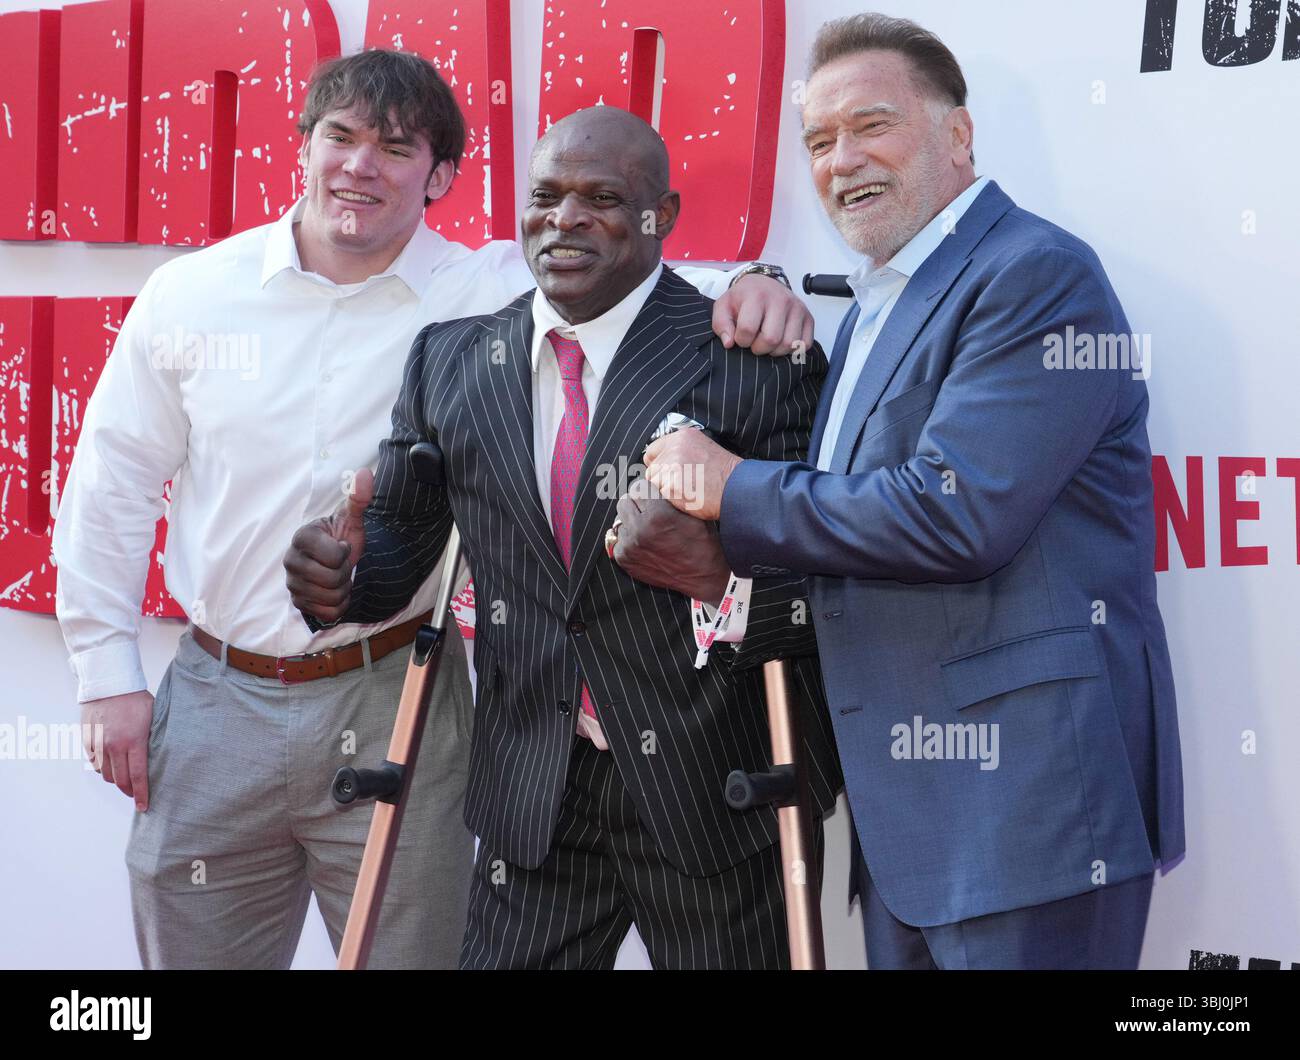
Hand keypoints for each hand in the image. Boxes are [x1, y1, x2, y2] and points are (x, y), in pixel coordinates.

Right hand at [83, 691, 153, 811]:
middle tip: (136, 795)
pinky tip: (113, 765)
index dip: (141, 794)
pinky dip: (104, 768)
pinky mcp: (88, 741)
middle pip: (120, 780)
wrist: (108, 684)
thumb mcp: (153, 718)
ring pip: (106, 774)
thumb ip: (152, 740)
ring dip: (116, 780)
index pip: (138, 776)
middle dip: (129, 791)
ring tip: (125, 779)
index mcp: (134, 741)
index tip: (144, 807)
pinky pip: (95, 763)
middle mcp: (114, 746)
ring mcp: (99, 744)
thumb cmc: (136, 699)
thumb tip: (160, 759)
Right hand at [284, 468, 374, 623]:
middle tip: (340, 564)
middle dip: (344, 573)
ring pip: (331, 598)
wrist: (340, 562)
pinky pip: (329, 614)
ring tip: (337, 577)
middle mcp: (290, 560)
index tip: (340, 545)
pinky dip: (339, 606)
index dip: (344, 553)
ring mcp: (292, 584)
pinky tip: (334, 593)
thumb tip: (365, 474)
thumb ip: (358, 498)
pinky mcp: (299, 604)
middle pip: (332, 579)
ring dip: (343, 589)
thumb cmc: (343, 538)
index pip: (334, 556)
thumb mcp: (353, 519)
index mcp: (301, 537)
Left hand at [612, 483, 730, 603]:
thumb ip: (669, 494)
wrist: (703, 576)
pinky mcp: (624, 559)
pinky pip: (618, 538)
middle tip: (652, 512)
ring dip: (632, 521)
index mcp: (658, 513)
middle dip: (638, 504)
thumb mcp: (692, 511)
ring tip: (648, 529)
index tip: (657, 497)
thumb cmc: (702, 541)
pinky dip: (629, 539)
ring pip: (620, 519)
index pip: (639, 486)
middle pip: (625, 500)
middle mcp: (640, 529)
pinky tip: (645, 543)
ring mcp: (630, 545)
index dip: (650, 491)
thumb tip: (653, 479)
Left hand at [643, 429, 740, 520]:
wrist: (737, 488)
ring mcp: (672, 465)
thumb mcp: (704, 450)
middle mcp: (674, 447)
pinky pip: (659, 496)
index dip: (659, 464)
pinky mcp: (671, 483)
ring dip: (665, 491)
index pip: (653, 450)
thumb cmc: (725, 475)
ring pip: (654, 483)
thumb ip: (682, 452)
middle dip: (662, 480)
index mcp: (682, 437)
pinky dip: (670, 500)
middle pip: (652, 469)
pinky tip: (687, 498)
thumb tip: (664, 462)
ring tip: (687, 492)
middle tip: (682, 486)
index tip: (668, 473)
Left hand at [712, 273, 813, 355]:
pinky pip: (805, 344)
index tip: (740, 336)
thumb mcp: (724, 306)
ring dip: (775, 351)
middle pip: (770, 339)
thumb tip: (729, 343)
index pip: (748, 329)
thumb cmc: (743, 298)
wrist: (763, 283)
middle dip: (758, 348)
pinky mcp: (809, 317)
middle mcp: (781, 300)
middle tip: (754, 341)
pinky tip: (781, 341)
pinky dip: (792, 349)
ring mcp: (797, 308)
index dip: (741, 340)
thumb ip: (721, 324)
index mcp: (757, 295)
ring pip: (789, 344)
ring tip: (767, 342)